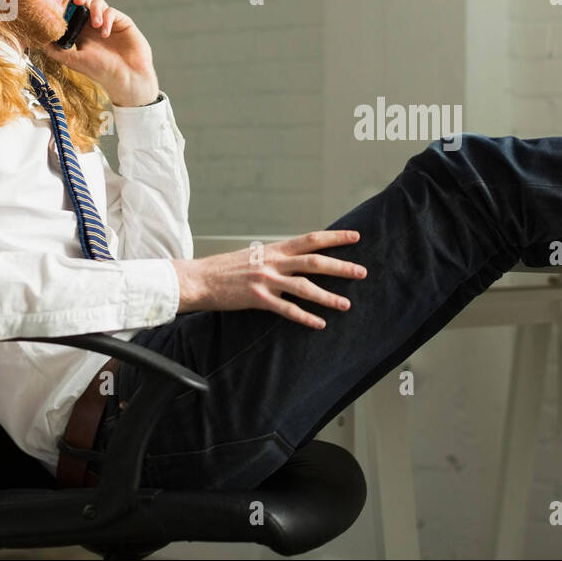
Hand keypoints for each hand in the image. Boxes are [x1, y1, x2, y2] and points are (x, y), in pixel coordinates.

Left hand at [40, 0, 159, 106]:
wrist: (127, 78)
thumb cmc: (101, 72)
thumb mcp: (75, 61)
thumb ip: (57, 51)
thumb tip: (40, 40)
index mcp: (80, 33)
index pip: (70, 12)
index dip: (65, 6)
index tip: (61, 6)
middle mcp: (93, 26)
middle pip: (84, 1)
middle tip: (76, 1)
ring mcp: (108, 22)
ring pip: (97, 2)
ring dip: (94, 9)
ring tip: (96, 24)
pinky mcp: (122, 22)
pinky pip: (112, 11)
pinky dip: (107, 18)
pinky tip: (105, 32)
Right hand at [172, 231, 367, 328]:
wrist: (199, 278)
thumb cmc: (227, 268)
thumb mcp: (255, 256)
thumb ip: (277, 257)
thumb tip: (298, 259)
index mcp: (275, 249)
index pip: (311, 239)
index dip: (335, 238)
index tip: (356, 237)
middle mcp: (274, 261)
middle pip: (315, 262)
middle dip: (341, 267)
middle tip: (362, 272)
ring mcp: (266, 280)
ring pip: (304, 287)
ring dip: (328, 296)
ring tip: (346, 304)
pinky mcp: (258, 299)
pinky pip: (287, 310)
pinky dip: (305, 317)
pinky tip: (319, 324)